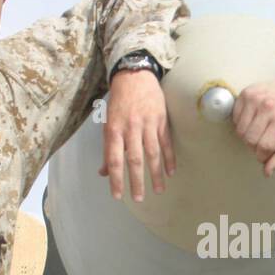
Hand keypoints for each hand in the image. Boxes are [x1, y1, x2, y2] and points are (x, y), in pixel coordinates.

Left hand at [99, 70, 173, 200]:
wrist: (135, 76)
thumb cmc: (118, 102)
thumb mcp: (107, 123)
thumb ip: (108, 148)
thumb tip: (104, 172)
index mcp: (114, 129)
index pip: (114, 159)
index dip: (116, 179)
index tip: (118, 195)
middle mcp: (131, 128)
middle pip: (134, 159)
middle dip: (136, 181)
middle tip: (139, 199)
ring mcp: (148, 124)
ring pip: (152, 153)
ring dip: (155, 174)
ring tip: (158, 190)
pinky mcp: (161, 120)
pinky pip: (166, 142)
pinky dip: (169, 158)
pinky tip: (170, 172)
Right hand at [231, 72, 274, 175]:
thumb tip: (267, 172)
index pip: (264, 147)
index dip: (262, 156)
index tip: (265, 154)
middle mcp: (268, 107)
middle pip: (250, 140)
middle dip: (254, 146)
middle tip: (262, 140)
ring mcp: (255, 99)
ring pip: (240, 131)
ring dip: (247, 136)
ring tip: (257, 130)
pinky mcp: (246, 94)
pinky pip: (235, 118)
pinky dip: (241, 123)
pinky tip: (252, 119)